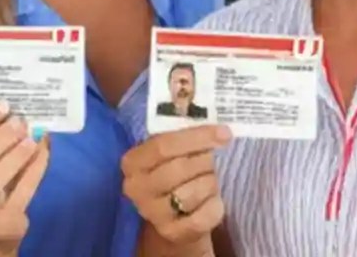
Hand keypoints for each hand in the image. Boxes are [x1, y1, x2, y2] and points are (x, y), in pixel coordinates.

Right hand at [121, 125, 230, 248]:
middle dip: (204, 161)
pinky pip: (205, 214)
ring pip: (195, 191)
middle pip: (181, 167)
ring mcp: (153, 213)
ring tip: (206, 181)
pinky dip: (215, 204)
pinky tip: (211, 200)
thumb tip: (217, 124)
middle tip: (209, 160)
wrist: (171, 216)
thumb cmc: (173, 173)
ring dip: (209, 183)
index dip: (197, 137)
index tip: (224, 132)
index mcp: (132, 162)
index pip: (164, 145)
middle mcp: (136, 188)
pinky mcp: (173, 232)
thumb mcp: (168, 153)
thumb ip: (181, 136)